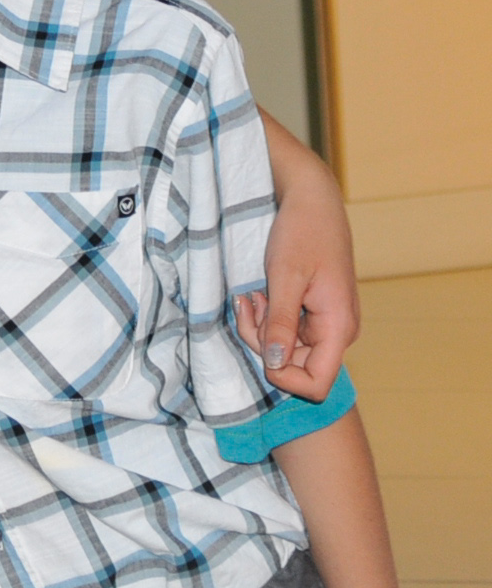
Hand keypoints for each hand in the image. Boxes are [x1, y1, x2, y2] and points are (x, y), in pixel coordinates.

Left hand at [254, 148, 361, 397]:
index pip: (316, 384)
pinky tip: (261, 293)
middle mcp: (337, 332)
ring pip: (285, 348)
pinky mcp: (314, 314)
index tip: (260, 341)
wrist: (313, 203)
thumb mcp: (285, 277)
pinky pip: (286, 331)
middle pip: (294, 365)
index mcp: (339, 328)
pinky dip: (268, 317)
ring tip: (254, 294)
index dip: (284, 377)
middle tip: (248, 303)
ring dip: (261, 327)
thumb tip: (276, 364)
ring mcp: (326, 324)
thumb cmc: (302, 234)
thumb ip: (282, 323)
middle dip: (263, 342)